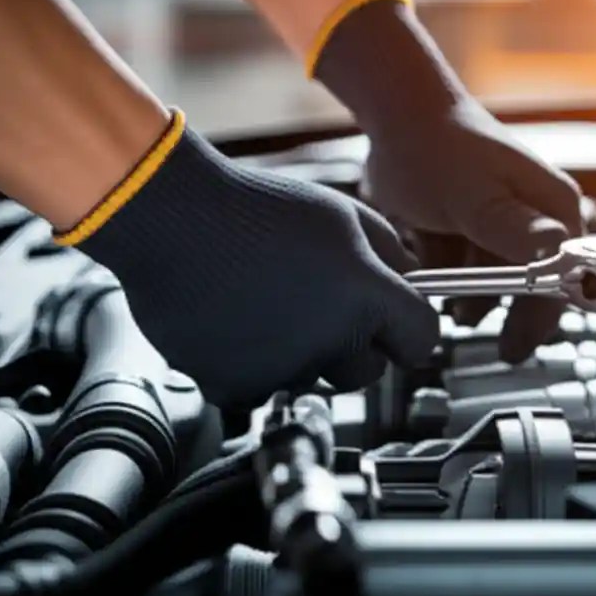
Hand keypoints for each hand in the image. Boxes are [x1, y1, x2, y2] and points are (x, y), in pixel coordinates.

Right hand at [78, 127, 439, 406]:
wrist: (173, 217)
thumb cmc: (255, 208)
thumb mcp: (343, 213)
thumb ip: (391, 252)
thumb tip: (412, 281)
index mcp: (365, 297)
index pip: (422, 341)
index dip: (411, 329)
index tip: (397, 323)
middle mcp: (329, 342)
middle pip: (369, 372)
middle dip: (355, 345)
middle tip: (320, 304)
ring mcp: (281, 371)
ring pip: (313, 380)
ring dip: (302, 354)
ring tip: (269, 301)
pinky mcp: (235, 387)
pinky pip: (262, 387)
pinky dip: (254, 363)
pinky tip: (238, 319)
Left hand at [361, 103, 583, 361]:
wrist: (398, 117)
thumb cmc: (440, 146)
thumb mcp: (474, 195)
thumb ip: (513, 228)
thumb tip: (556, 250)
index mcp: (553, 209)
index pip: (564, 279)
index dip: (543, 315)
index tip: (518, 345)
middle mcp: (537, 220)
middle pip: (532, 286)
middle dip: (504, 310)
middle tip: (488, 339)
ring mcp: (504, 226)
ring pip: (496, 282)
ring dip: (471, 294)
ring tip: (446, 292)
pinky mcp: (474, 230)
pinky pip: (467, 270)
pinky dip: (448, 275)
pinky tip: (429, 262)